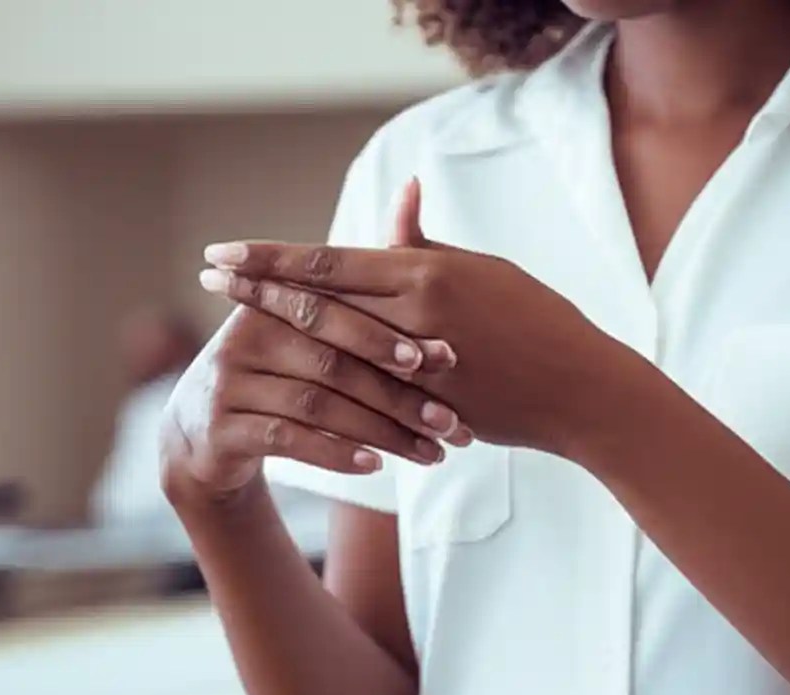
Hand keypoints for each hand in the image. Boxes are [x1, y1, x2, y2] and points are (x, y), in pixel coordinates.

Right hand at [160, 302, 471, 507]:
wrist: (204, 434)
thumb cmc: (279, 375)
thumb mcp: (309, 335)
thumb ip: (359, 302)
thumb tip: (423, 231)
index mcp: (272, 299)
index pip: (339, 311)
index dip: (393, 335)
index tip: (449, 357)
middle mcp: (246, 334)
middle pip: (334, 362)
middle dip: (399, 393)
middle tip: (450, 420)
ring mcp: (228, 381)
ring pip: (318, 404)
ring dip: (381, 432)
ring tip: (429, 453)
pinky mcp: (221, 428)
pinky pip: (289, 439)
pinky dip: (337, 452)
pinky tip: (376, 465)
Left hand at [199, 180, 628, 456]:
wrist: (582, 389)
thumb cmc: (535, 317)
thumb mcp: (481, 268)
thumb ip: (426, 243)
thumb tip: (399, 193)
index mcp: (426, 273)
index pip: (330, 261)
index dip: (272, 258)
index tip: (223, 252)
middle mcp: (414, 317)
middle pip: (317, 302)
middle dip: (256, 290)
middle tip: (207, 279)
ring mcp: (417, 368)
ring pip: (332, 350)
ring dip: (278, 337)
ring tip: (235, 325)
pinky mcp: (423, 407)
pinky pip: (364, 397)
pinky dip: (325, 387)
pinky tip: (287, 381)